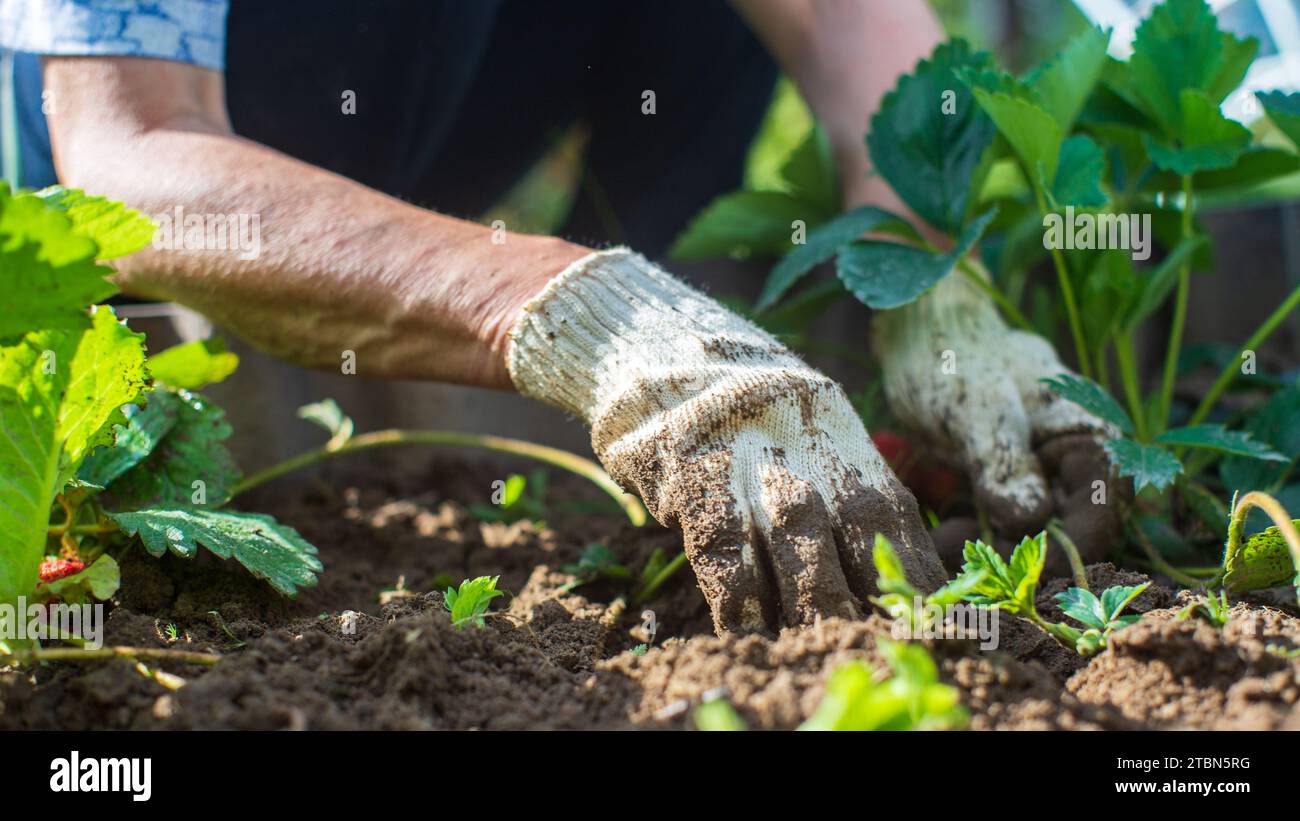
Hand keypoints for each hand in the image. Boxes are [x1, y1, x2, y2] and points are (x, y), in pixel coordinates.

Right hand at [508, 249, 946, 633]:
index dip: (913, 567)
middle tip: (885, 645)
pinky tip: (747, 634)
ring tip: (824, 648)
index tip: (932, 620)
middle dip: (870, 592)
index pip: (889, 507)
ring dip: (812, 602)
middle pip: (852, 522)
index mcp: (833, 425)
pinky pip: (718, 544)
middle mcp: (796, 433)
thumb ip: (837, 479)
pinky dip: (736, 596)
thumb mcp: (795, 422)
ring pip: (794, 536)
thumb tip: (898, 556)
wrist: (644, 343)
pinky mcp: (682, 466)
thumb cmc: (733, 406)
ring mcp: (741, 448)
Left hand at [873, 271, 1122, 567]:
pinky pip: (999, 520)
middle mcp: (1075, 463)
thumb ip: (1004, 463)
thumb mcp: (975, 411)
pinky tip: (940, 533)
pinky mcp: (1006, 479)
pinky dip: (974, 533)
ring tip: (941, 544)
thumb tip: (1032, 518)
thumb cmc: (955, 360)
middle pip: (1064, 533)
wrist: (922, 331)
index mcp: (1090, 440)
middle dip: (1016, 558)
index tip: (1012, 575)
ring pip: (1029, 533)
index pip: (1099, 517)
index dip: (1063, 554)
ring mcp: (1040, 471)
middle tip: (957, 558)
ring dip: (989, 550)